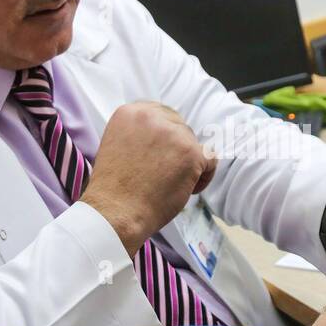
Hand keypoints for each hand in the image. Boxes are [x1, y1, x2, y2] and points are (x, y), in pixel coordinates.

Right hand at [82, 101, 216, 254]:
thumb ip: (142, 134)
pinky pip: (210, 160)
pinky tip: (187, 190)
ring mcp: (173, 133)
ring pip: (194, 144)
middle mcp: (151, 116)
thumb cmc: (116, 190)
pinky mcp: (191, 152)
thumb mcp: (120, 145)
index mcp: (131, 112)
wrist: (115, 213)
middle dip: (176, 152)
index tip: (159, 158)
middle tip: (163, 175)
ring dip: (188, 165)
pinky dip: (203, 177)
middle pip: (179, 128)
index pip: (161, 116)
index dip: (164, 140)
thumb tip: (167, 138)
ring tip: (169, 186)